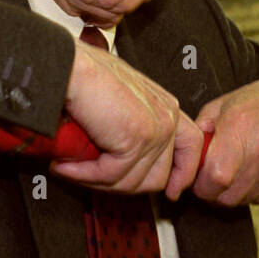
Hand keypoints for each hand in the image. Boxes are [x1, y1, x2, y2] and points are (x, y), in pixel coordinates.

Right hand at [52, 38, 204, 198]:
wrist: (69, 66)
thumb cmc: (85, 75)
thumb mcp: (119, 100)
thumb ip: (131, 125)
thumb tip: (124, 161)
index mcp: (166, 106)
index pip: (192, 147)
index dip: (182, 174)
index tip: (171, 192)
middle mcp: (167, 116)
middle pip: (160, 176)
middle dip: (124, 185)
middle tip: (94, 178)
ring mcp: (155, 129)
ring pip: (134, 182)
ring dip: (99, 182)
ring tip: (74, 169)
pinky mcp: (136, 140)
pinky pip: (111, 175)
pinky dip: (84, 175)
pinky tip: (67, 166)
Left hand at [192, 74, 258, 205]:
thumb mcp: (226, 103)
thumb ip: (202, 128)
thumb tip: (187, 153)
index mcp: (240, 129)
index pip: (213, 178)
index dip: (200, 184)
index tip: (199, 179)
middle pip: (226, 196)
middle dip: (213, 192)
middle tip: (213, 177)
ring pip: (243, 200)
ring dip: (233, 192)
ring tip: (236, 170)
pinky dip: (252, 191)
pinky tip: (254, 172)